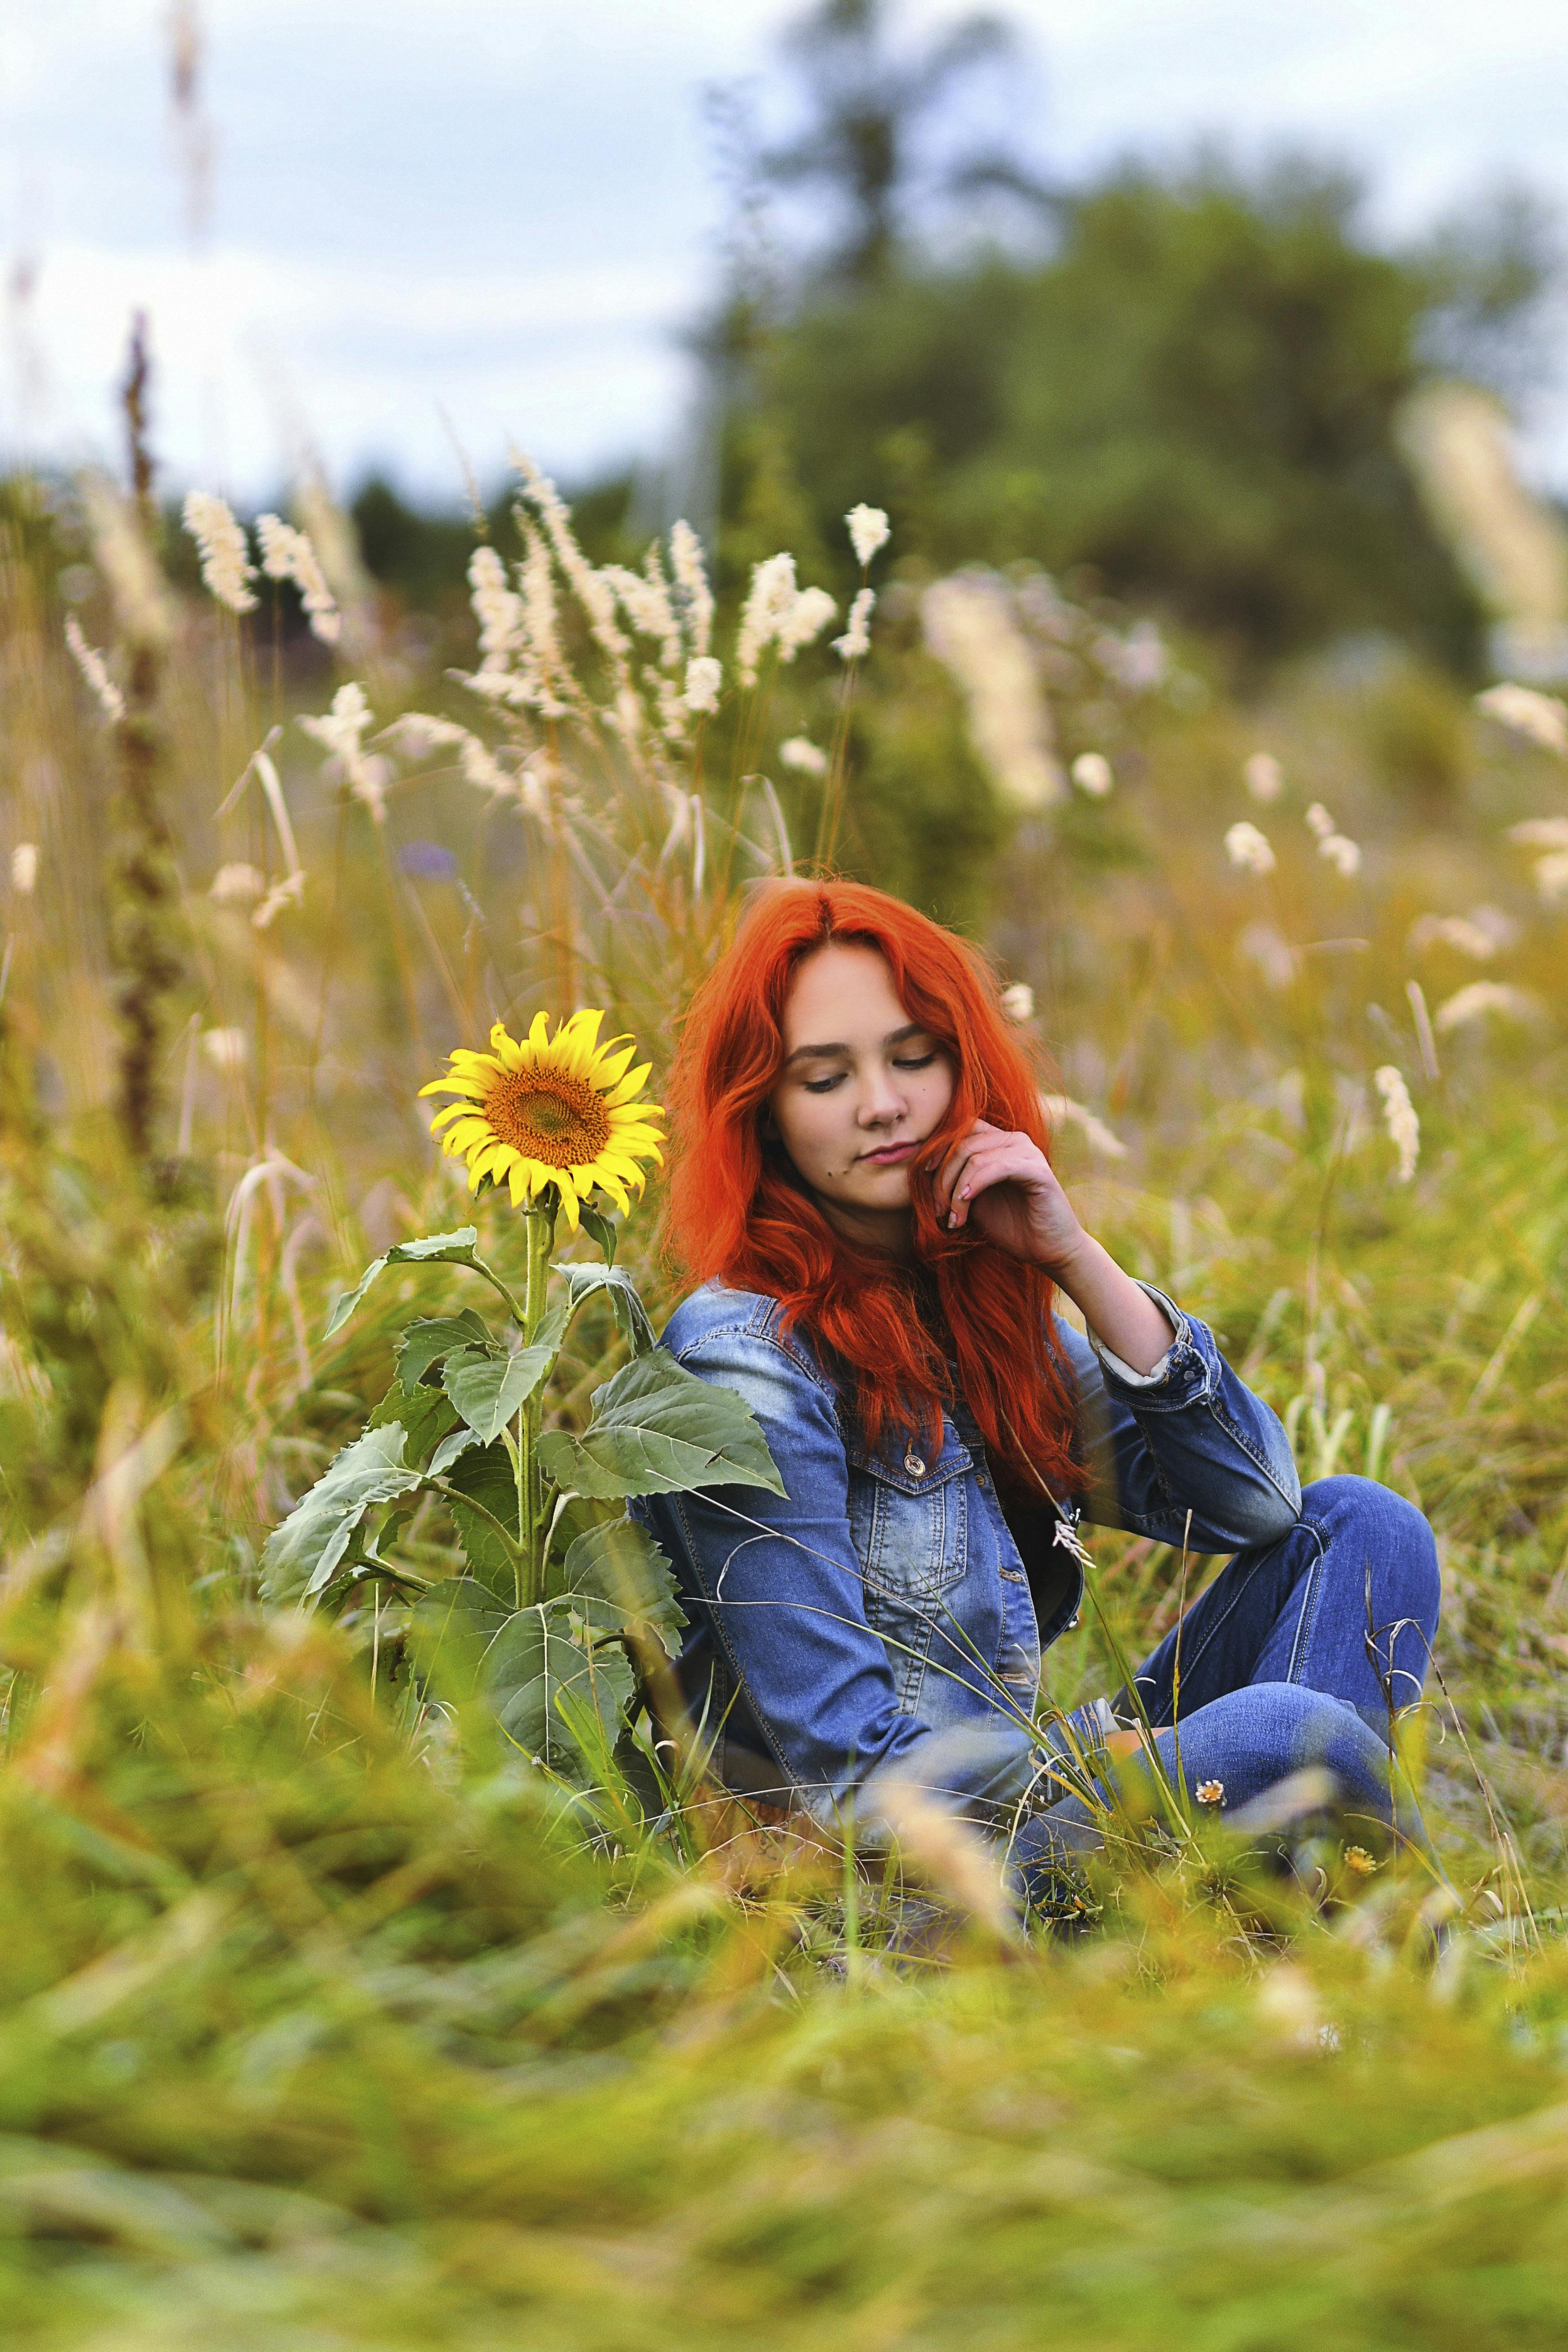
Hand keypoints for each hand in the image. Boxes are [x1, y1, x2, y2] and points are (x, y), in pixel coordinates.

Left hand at [932, 1119, 1085, 1270]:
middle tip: (938, 1210)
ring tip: (954, 1217)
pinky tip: (966, 1201)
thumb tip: (920, 1172)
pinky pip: (997, 1166)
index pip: (960, 1130)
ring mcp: (1027, 1152)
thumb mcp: (972, 1201)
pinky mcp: (1037, 1170)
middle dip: (942, 1177)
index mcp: (998, 1143)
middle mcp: (1013, 1140)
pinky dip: (975, 1183)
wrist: (1048, 1250)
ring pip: (975, 1156)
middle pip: (962, 1143)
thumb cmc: (1011, 1226)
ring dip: (955, 1188)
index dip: (937, 1150)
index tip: (922, 1178)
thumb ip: (953, 1182)